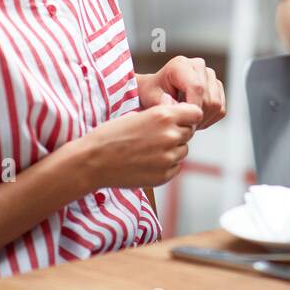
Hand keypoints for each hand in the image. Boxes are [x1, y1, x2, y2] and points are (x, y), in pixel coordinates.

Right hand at [77, 102, 202, 188]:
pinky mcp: (164, 176)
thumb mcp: (137, 114)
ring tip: (149, 150)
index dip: (188, 116)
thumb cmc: (111, 135)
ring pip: (183, 151)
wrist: (93, 161)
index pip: (196, 113)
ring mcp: (168, 158)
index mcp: (164, 116)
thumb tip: (179, 114)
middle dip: (178, 133)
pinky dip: (166, 165)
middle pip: (189, 133)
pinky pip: (176, 167)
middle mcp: (170, 136)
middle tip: (157, 136)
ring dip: (172, 150)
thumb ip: (162, 115)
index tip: (180, 119)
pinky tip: (147, 162)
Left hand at [137, 57, 225, 128]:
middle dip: (196, 115)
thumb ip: (163, 104)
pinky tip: (194, 117)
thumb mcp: (151, 98)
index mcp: (181, 64)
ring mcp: (210, 75)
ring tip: (187, 121)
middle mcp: (198, 66)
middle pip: (208, 98)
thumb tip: (177, 109)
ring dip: (203, 118)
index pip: (197, 87)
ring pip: (216, 104)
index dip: (193, 107)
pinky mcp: (217, 87)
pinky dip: (208, 118)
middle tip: (183, 124)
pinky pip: (220, 109)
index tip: (184, 120)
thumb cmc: (153, 92)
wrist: (157, 90)